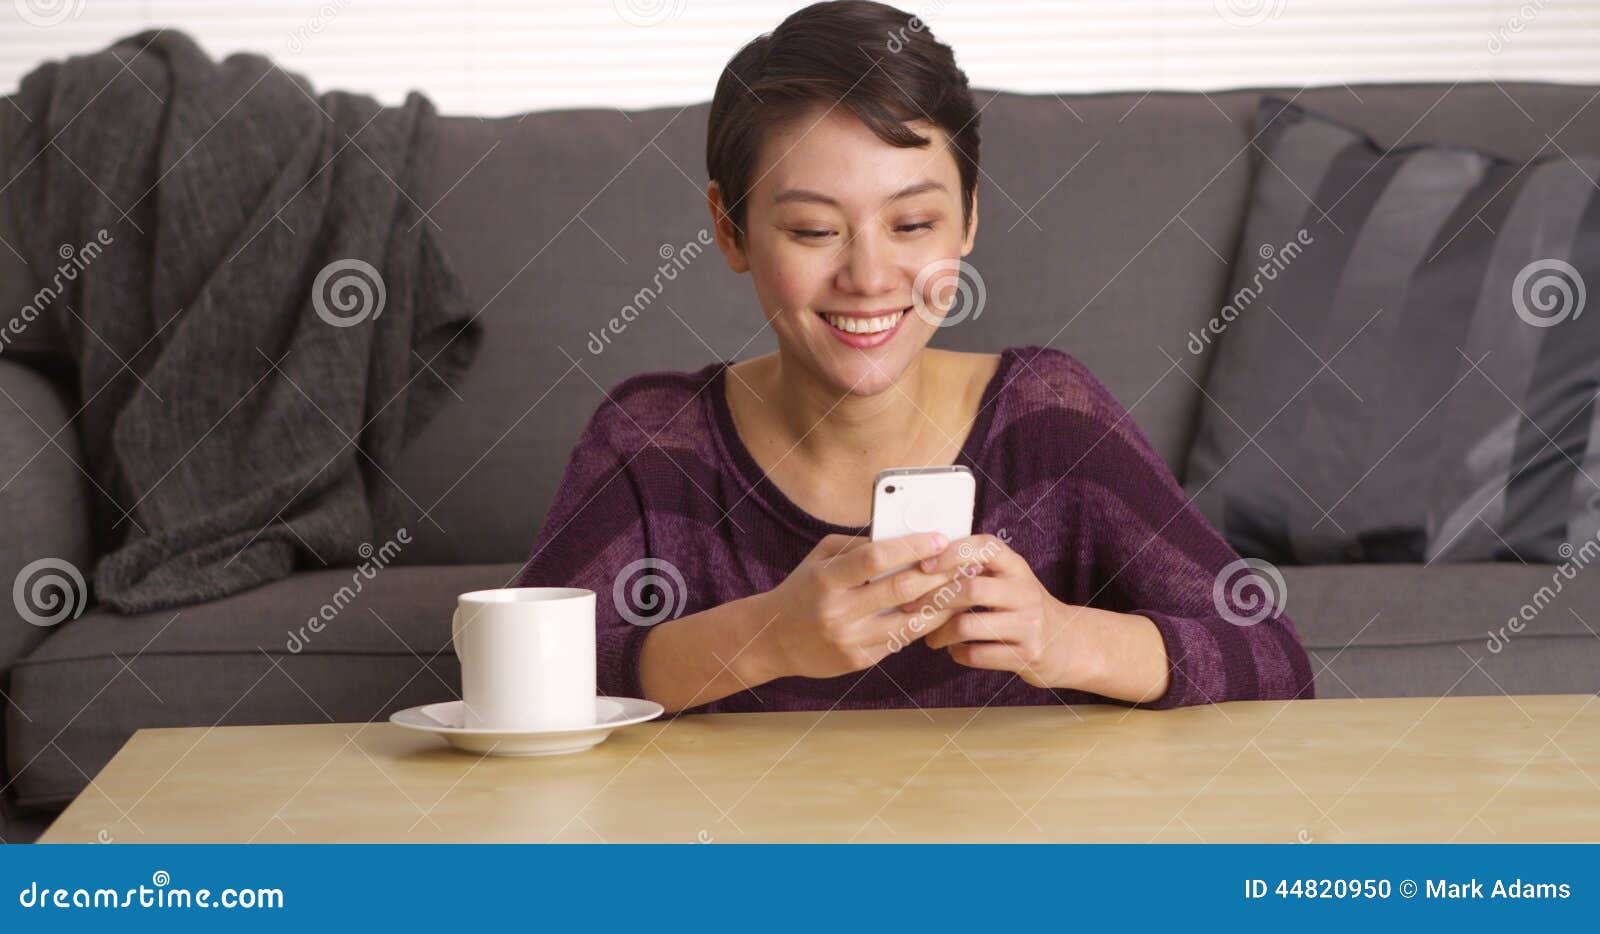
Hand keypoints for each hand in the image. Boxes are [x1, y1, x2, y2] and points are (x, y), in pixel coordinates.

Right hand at [758, 532, 962, 679]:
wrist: (773, 639)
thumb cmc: (804, 589)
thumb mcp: (820, 558)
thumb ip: (858, 546)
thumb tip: (903, 534)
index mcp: (827, 579)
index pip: (876, 558)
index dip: (912, 547)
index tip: (939, 538)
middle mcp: (838, 611)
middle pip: (901, 589)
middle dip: (938, 574)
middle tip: (964, 562)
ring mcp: (850, 639)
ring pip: (910, 621)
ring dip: (942, 603)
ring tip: (963, 587)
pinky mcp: (859, 660)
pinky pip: (900, 640)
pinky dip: (924, 624)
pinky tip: (941, 611)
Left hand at [904, 533, 1084, 688]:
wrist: (1069, 643)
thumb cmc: (1024, 608)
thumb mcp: (1011, 580)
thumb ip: (978, 570)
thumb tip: (922, 565)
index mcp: (1017, 568)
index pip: (985, 547)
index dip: (952, 553)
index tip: (925, 565)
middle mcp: (1024, 592)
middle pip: (971, 589)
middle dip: (935, 600)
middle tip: (914, 608)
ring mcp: (1027, 625)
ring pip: (969, 626)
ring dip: (941, 633)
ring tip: (932, 638)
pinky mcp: (1025, 655)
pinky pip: (978, 655)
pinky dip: (958, 654)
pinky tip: (955, 651)